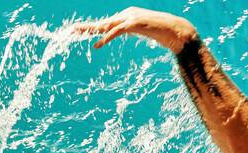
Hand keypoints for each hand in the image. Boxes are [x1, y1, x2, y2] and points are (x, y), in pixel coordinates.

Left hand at [73, 7, 198, 53]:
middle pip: (102, 22)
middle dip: (86, 27)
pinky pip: (118, 31)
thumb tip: (123, 34)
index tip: (79, 33)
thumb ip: (131, 31)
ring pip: (107, 25)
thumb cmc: (161, 33)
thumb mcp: (142, 31)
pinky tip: (98, 44)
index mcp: (126, 16)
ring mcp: (131, 17)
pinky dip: (107, 37)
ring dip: (91, 30)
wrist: (177, 30)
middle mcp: (126, 14)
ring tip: (78, 34)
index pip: (105, 23)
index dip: (92, 28)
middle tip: (70, 31)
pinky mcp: (136, 23)